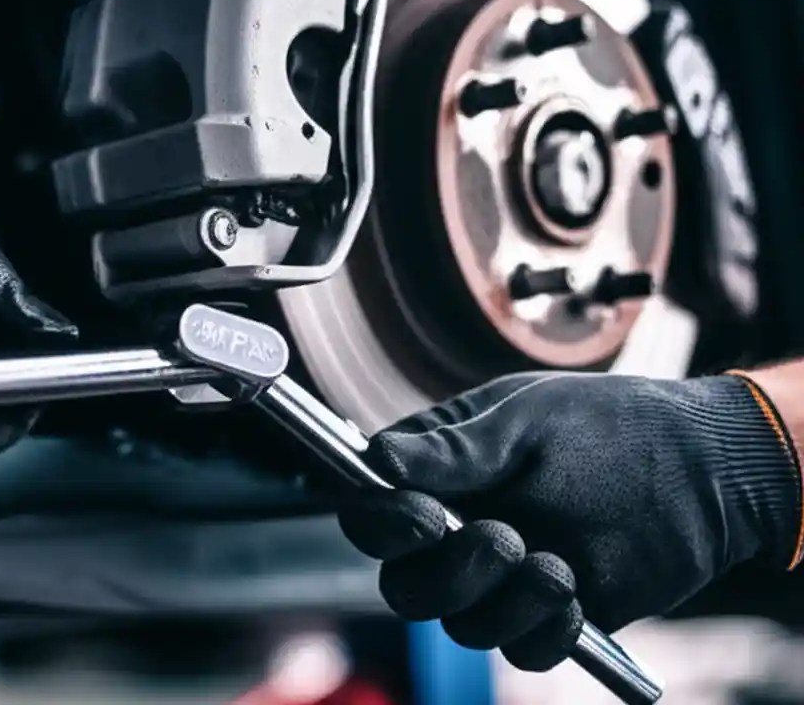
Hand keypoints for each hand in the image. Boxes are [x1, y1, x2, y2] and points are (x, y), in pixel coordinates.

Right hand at [338, 372, 800, 670]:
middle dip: (449, 574)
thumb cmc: (608, 425)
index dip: (383, 525)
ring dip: (504, 602)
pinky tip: (575, 594)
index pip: (371, 513)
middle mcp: (454, 532)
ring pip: (462, 625)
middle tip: (502, 539)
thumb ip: (452, 449)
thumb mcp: (528, 423)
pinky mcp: (547, 614)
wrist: (701, 467)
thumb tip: (378, 461)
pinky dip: (545, 630)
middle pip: (406, 586)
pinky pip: (523, 649)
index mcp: (435, 475)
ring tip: (556, 565)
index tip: (423, 520)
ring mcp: (500, 579)